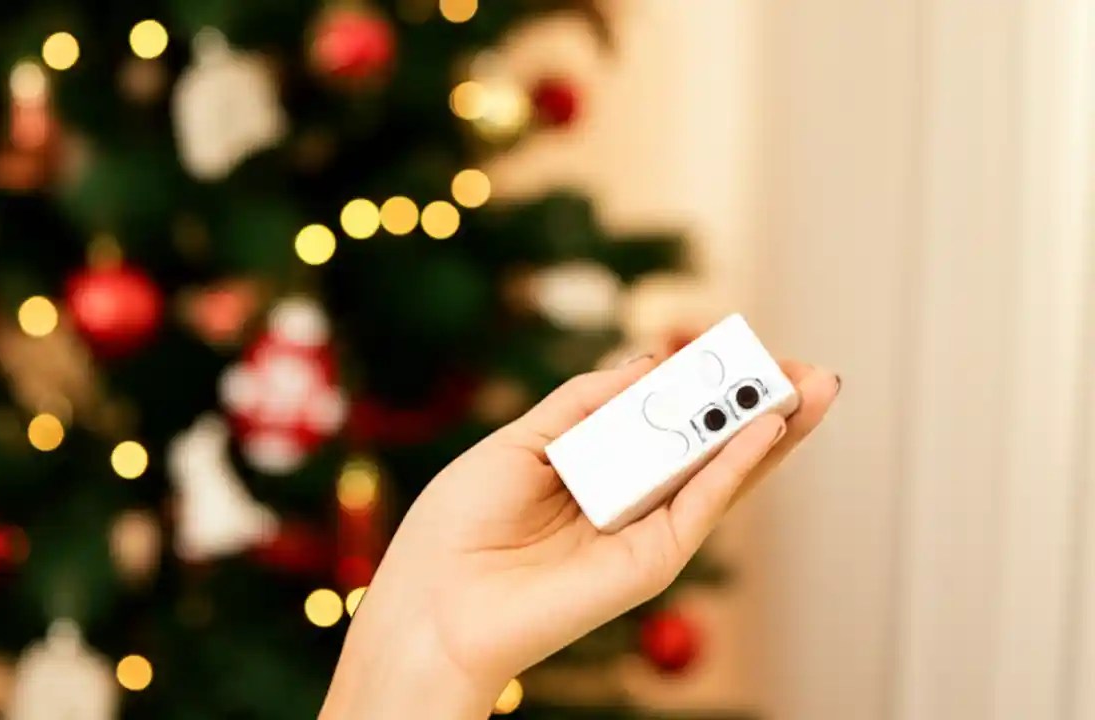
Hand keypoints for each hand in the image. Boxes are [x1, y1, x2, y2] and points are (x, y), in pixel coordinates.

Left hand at [321, 354, 838, 718]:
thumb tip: (649, 360)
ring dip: (771, 427)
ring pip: (723, 472)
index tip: (742, 347)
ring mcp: (646, 531)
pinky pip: (704, 505)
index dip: (707, 385)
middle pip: (711, 446)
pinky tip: (766, 427)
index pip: (668, 420)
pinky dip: (738, 465)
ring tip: (813, 384)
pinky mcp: (652, 561)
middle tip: (805, 368)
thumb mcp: (523, 440)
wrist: (436, 600)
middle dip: (759, 405)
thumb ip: (585, 401)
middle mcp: (630, 500)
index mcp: (598, 470)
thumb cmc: (462, 524)